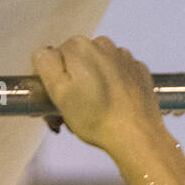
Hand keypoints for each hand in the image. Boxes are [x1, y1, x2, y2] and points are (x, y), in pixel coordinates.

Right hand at [31, 36, 163, 155]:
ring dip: (92, 89)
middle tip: (72, 115)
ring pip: (97, 71)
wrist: (138, 138)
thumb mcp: (58, 91)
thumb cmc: (98, 119)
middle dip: (72, 87)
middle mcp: (103, 46)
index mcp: (79, 47)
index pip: (54, 61)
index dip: (52, 84)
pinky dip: (112, 91)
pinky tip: (112, 109)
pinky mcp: (139, 74)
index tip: (56, 103)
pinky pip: (117, 79)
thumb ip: (45, 63)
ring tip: (93, 115)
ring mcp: (124, 59)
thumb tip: (46, 53)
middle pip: (77, 64)